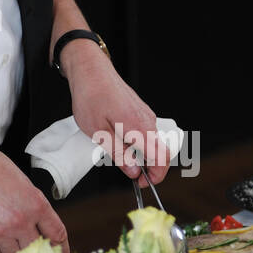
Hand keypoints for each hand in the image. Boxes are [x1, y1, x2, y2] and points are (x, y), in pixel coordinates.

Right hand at [0, 142, 68, 252]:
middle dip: (33, 250)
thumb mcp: (25, 183)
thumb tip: (43, 228)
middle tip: (26, 244)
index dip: (61, 248)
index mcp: (36, 205)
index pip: (57, 235)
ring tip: (3, 233)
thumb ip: (35, 206)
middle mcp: (21, 221)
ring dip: (12, 250)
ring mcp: (1, 232)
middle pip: (36, 252)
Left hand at [64, 42, 169, 184]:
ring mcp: (147, 114)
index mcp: (139, 127)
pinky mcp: (142, 111)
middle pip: (161, 152)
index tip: (142, 182)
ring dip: (142, 154)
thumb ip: (119, 154)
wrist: (91, 70)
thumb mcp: (98, 133)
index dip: (156, 175)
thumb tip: (134, 172)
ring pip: (154, 143)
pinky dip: (139, 142)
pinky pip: (147, 132)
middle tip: (128, 171)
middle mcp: (148, 120)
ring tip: (118, 152)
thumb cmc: (91, 97)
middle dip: (149, 167)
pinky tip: (120, 139)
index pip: (162, 158)